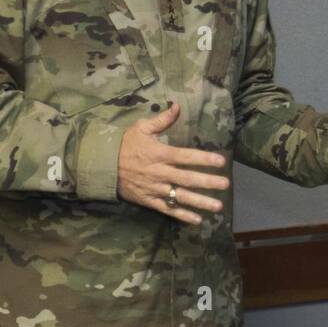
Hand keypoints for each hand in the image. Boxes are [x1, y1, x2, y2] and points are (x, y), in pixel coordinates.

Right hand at [116, 102, 228, 223]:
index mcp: (159, 154)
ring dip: (200, 202)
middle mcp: (159, 172)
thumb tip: (178, 106)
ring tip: (218, 206)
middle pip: (187, 178)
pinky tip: (197, 220)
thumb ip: (162, 119)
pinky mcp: (148, 201)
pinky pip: (167, 209)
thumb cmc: (124, 145)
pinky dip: (182, 215)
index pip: (185, 156)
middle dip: (207, 182)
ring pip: (180, 196)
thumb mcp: (141, 128)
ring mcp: (155, 188)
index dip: (203, 159)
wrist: (101, 166)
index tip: (221, 161)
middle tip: (226, 184)